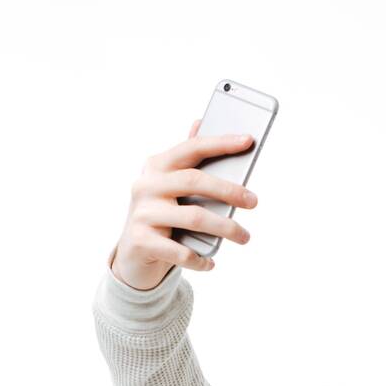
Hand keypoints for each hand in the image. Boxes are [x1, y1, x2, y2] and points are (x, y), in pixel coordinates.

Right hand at [109, 118, 258, 290]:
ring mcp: (142, 213)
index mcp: (157, 166)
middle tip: (254, 202)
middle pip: (195, 181)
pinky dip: (200, 259)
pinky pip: (180, 251)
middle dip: (229, 190)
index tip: (248, 141)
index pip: (192, 149)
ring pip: (193, 217)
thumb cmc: (161, 214)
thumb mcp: (170, 186)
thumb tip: (200, 122)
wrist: (132, 254)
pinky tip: (211, 262)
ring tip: (244, 237)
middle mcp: (146, 185)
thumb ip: (187, 160)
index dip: (220, 143)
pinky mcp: (140, 241)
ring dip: (225, 228)